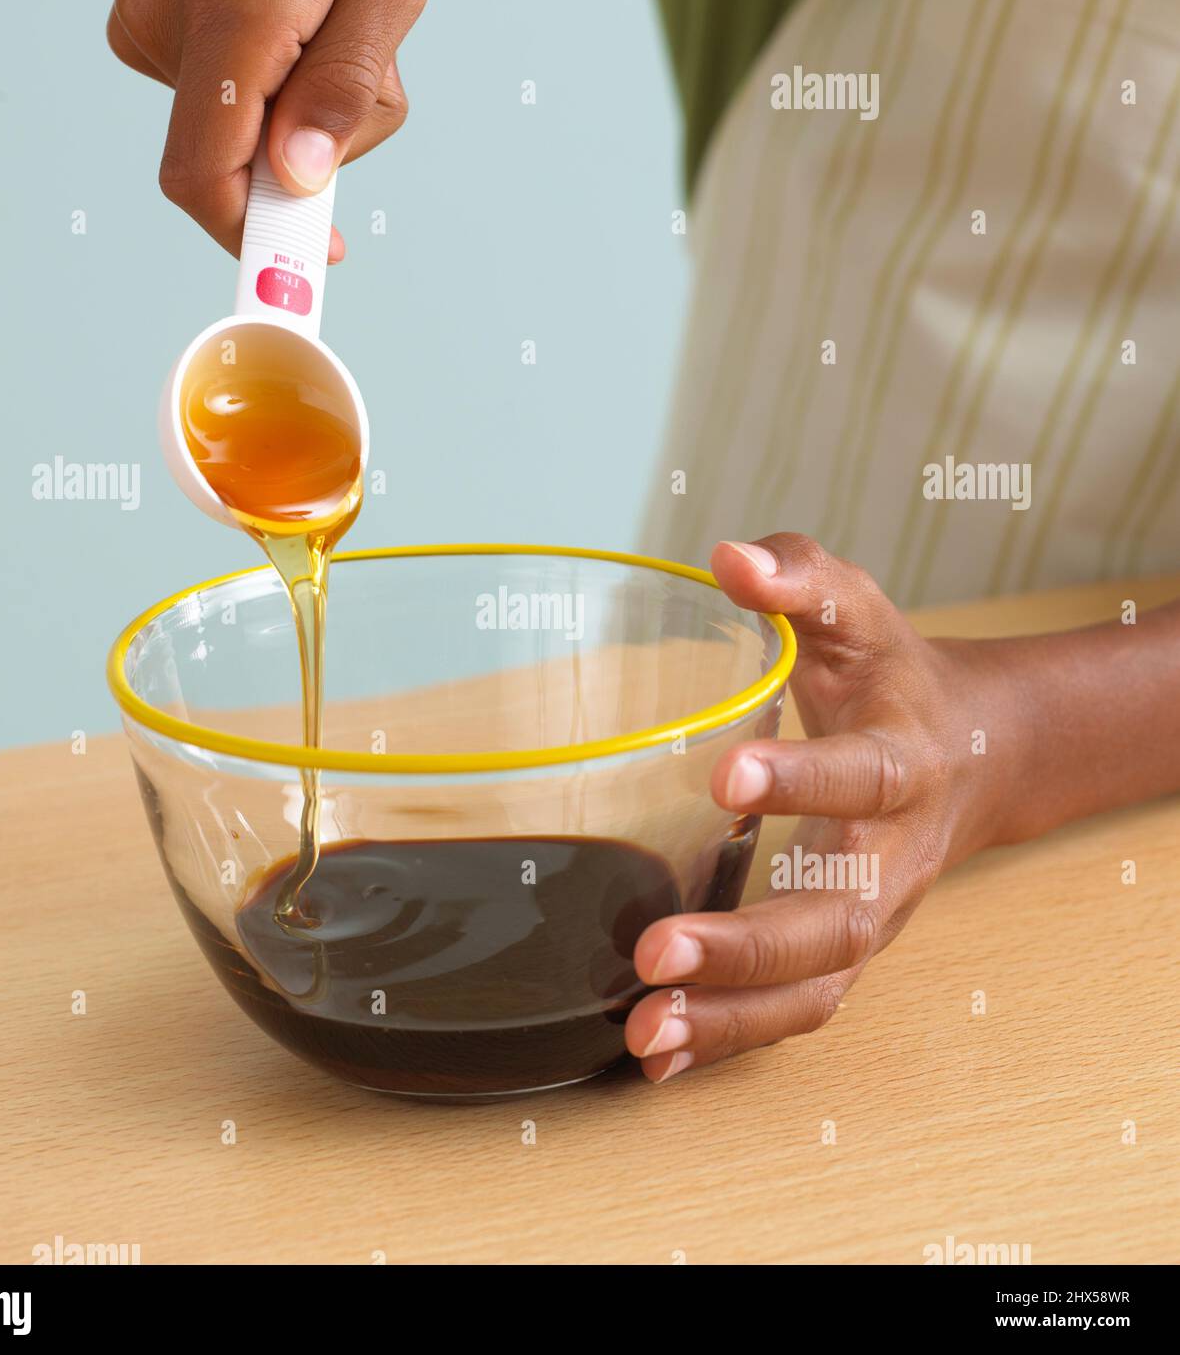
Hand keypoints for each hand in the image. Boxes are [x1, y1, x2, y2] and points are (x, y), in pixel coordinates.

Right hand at [108, 0, 430, 255]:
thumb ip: (344, 88)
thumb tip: (300, 178)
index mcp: (226, 22)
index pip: (204, 180)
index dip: (252, 240)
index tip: (297, 276)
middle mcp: (168, 26)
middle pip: (240, 160)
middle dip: (316, 148)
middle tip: (369, 74)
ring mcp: (156, 19)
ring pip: (242, 127)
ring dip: (313, 108)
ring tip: (342, 25)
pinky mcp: (162, 17)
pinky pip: (229, 90)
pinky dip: (284, 79)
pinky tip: (308, 21)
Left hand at [626, 533, 1004, 1082]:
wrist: (968, 751)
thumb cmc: (890, 674)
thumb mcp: (856, 610)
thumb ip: (800, 578)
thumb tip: (728, 557)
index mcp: (903, 758)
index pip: (863, 773)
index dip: (804, 779)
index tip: (725, 778)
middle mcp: (892, 852)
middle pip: (837, 915)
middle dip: (749, 943)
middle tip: (656, 952)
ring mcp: (872, 913)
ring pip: (817, 984)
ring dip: (731, 1014)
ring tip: (644, 1029)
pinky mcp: (844, 950)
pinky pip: (797, 1009)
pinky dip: (731, 1037)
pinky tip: (659, 1054)